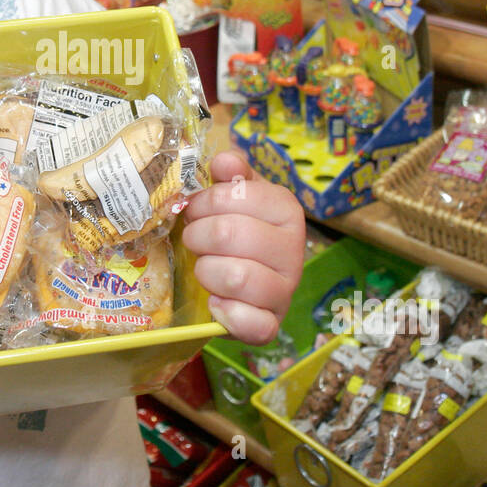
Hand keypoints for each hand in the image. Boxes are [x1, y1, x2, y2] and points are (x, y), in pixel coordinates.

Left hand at [182, 150, 304, 345]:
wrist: (244, 285)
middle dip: (198, 236)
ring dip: (206, 271)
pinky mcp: (273, 325)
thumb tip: (224, 161)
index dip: (204, 202)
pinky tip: (216, 302)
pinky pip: (251, 324)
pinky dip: (224, 313)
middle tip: (193, 240)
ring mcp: (286, 290)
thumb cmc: (237, 234)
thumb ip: (230, 176)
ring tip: (204, 268)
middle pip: (229, 234)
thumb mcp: (234, 199)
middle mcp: (294, 249)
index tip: (195, 210)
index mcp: (286, 209)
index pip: (235, 194)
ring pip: (236, 276)